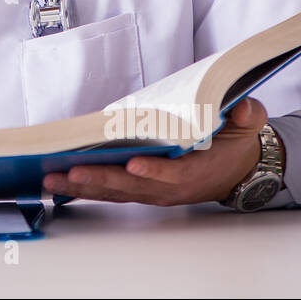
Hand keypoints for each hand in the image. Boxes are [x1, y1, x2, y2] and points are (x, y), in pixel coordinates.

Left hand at [42, 98, 278, 205]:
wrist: (236, 171)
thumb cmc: (235, 145)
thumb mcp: (249, 126)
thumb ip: (248, 115)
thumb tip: (243, 106)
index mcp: (196, 171)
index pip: (174, 174)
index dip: (155, 171)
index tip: (135, 164)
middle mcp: (169, 186)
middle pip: (132, 187)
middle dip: (101, 179)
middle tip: (72, 171)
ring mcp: (152, 190)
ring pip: (115, 192)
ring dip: (83, 187)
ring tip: (51, 180)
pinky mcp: (140, 190)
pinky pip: (110, 192)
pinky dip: (85, 189)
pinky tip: (59, 183)